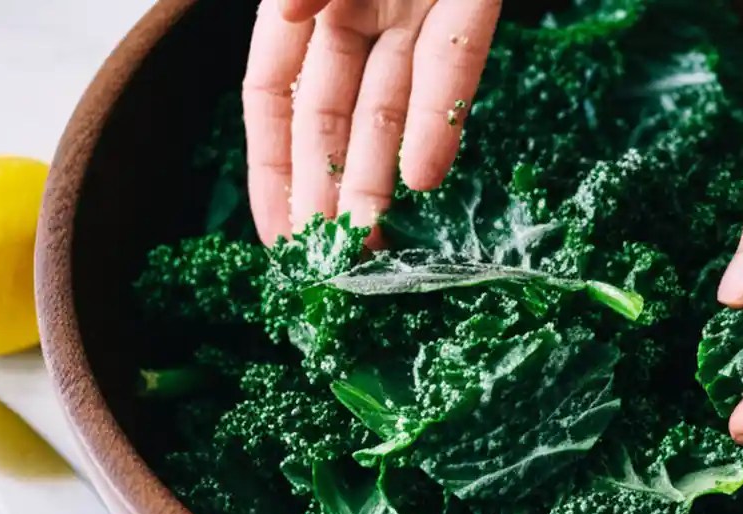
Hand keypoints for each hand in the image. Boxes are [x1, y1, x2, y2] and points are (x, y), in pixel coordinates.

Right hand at [242, 0, 501, 243]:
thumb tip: (283, 12)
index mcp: (308, 3)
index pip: (272, 95)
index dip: (271, 166)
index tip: (280, 236)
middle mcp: (355, 14)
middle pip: (330, 120)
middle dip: (327, 190)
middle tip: (332, 258)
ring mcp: (413, 17)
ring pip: (388, 112)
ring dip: (378, 178)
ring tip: (374, 240)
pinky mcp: (470, 10)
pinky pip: (452, 70)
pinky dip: (436, 123)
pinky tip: (423, 176)